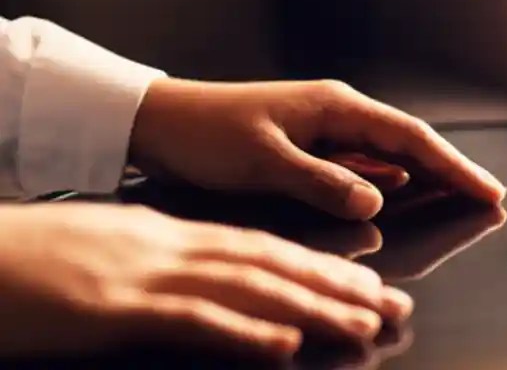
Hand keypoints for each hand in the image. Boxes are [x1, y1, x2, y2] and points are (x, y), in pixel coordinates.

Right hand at [0, 203, 412, 358]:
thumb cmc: (21, 262)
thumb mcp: (101, 253)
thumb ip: (154, 266)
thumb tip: (198, 287)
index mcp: (164, 236)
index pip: (258, 247)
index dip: (317, 266)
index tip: (365, 282)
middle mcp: (166, 248)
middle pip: (270, 264)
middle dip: (336, 285)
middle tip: (392, 306)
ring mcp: (142, 276)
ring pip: (248, 289)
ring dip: (312, 308)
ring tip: (365, 325)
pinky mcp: (113, 309)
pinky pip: (191, 321)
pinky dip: (243, 334)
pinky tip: (283, 348)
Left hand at [129, 79, 503, 219]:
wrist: (158, 120)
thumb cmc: (205, 133)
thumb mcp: (265, 161)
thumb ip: (324, 181)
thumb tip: (378, 197)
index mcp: (335, 107)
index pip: (410, 137)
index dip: (452, 164)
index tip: (484, 189)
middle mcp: (337, 112)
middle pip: (409, 142)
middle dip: (451, 168)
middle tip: (487, 197)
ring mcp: (324, 127)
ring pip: (388, 152)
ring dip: (424, 172)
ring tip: (457, 194)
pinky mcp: (309, 143)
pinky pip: (363, 161)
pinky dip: (389, 176)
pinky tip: (399, 189)